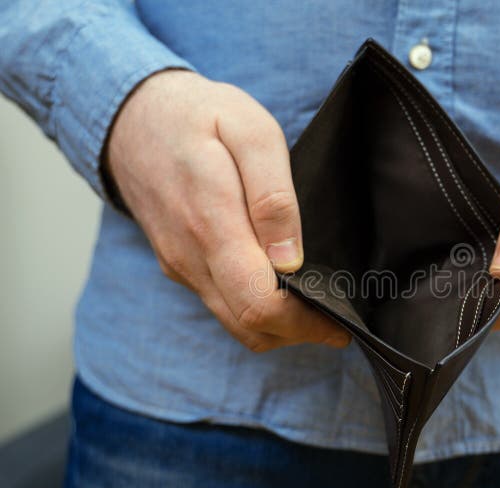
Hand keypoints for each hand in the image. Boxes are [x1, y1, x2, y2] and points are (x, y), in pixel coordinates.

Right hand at [105, 69, 349, 350]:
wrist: (133, 116)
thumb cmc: (201, 116)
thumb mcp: (250, 132)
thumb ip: (272, 196)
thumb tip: (289, 260)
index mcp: (211, 224)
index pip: (258, 304)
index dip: (304, 323)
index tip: (340, 320)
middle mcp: (190, 257)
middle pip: (249, 326)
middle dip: (298, 331)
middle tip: (337, 319)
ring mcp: (180, 264)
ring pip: (234, 322)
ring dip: (277, 325)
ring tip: (316, 306)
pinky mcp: (178, 264)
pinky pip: (220, 303)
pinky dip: (254, 309)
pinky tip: (281, 287)